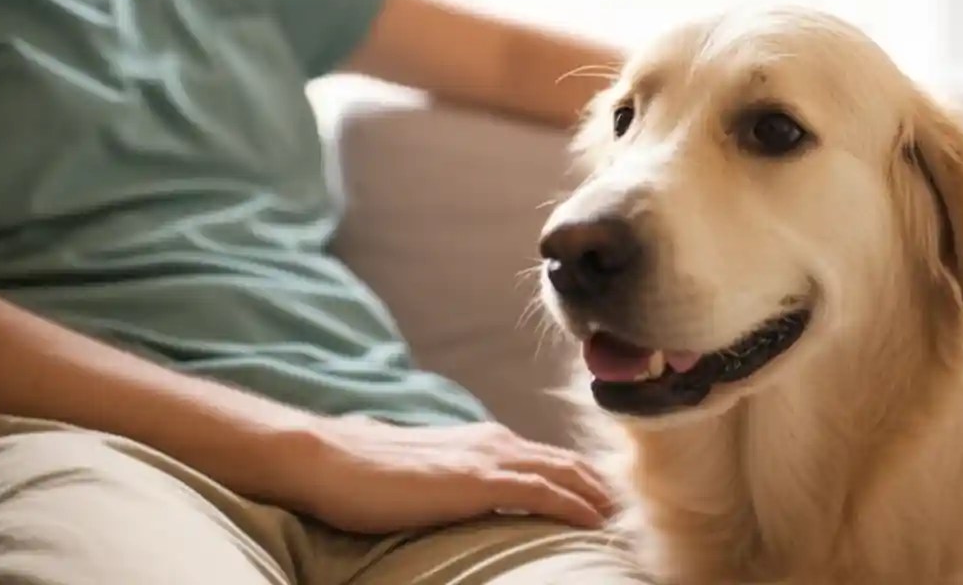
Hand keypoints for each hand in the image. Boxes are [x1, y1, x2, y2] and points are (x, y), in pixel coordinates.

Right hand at [268, 416, 614, 533]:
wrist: (330, 460)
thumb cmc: (366, 472)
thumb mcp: (424, 474)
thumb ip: (454, 479)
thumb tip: (465, 497)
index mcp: (482, 440)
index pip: (547, 459)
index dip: (582, 479)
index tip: (608, 501)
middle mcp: (494, 442)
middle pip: (567, 463)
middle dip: (602, 487)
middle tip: (632, 514)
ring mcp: (488, 458)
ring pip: (564, 474)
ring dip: (599, 497)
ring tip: (626, 521)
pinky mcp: (477, 480)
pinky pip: (542, 492)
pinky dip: (575, 505)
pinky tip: (595, 523)